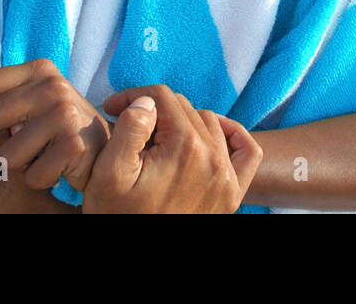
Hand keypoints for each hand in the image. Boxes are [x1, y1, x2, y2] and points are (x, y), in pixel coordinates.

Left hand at [0, 59, 109, 192]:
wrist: (109, 152)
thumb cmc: (60, 127)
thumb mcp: (36, 98)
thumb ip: (5, 93)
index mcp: (39, 68)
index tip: (7, 121)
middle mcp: (52, 85)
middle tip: (26, 140)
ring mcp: (64, 114)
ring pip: (5, 156)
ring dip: (22, 164)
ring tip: (44, 153)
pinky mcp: (74, 146)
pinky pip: (31, 176)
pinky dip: (42, 179)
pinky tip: (59, 166)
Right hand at [84, 86, 262, 213]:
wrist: (139, 259)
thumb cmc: (119, 216)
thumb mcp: (109, 173)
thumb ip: (128, 129)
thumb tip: (147, 101)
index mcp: (183, 147)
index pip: (162, 96)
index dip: (133, 96)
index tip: (112, 108)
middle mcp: (212, 157)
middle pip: (184, 107)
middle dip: (155, 110)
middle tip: (129, 128)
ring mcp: (227, 176)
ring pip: (209, 122)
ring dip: (182, 121)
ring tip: (156, 138)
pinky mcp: (233, 193)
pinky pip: (247, 150)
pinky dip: (233, 135)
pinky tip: (211, 135)